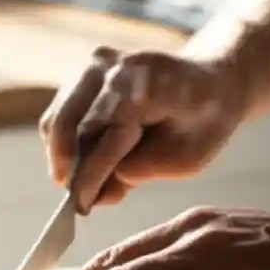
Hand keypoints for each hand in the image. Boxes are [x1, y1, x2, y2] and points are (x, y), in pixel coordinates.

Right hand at [39, 46, 245, 211]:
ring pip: (58, 119)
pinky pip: (61, 114)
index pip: (101, 132)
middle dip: (69, 168)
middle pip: (68, 123)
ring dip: (65, 158)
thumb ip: (145, 170)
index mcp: (146, 83)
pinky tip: (92, 161)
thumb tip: (100, 187)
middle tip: (78, 200)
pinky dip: (68, 144)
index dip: (89, 174)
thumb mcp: (189, 158)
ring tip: (89, 181)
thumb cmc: (204, 122)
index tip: (81, 206)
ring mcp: (97, 62)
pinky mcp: (86, 71)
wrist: (211, 80)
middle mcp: (115, 65)